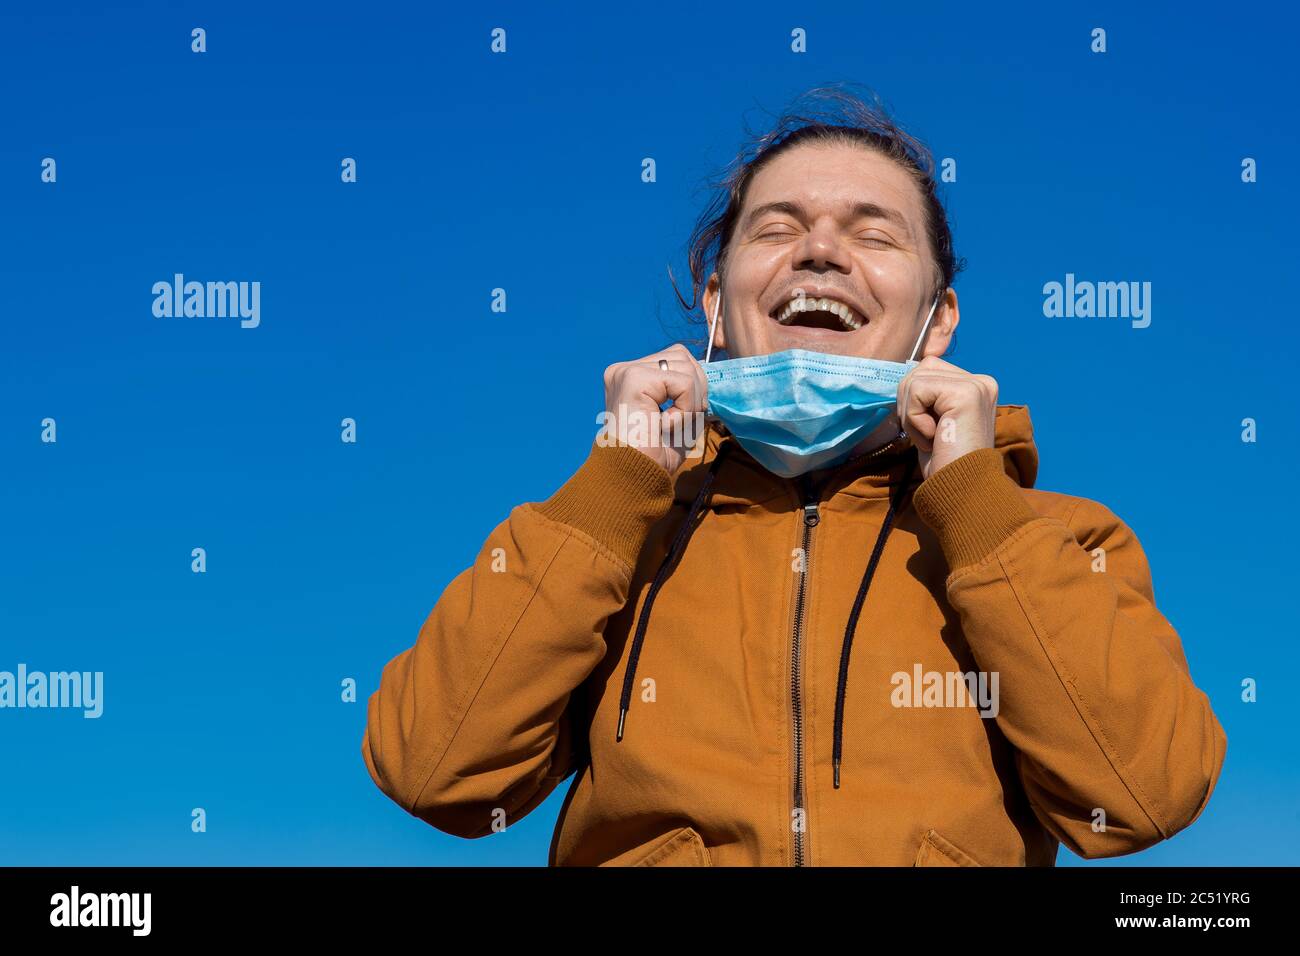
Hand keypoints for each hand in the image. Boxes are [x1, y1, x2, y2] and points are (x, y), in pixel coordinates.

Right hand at [601, 343, 708, 474]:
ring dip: (690, 403)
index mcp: (630, 378)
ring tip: (670, 425)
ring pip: (686, 367)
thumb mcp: (677, 419)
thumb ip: (688, 395)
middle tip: (683, 422)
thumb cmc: (653, 457)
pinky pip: (683, 383)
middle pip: (682, 356)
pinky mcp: (633, 378)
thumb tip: (706, 378)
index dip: (692, 386)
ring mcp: (627, 372)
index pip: (675, 359)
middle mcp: (624, 370)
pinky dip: (685, 410)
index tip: (681, 418)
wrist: (631, 478)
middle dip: (696, 390)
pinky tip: (664, 426)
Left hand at [896, 356, 997, 479]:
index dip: (913, 394)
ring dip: (911, 416)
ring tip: (932, 438)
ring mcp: (977, 385)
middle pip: (919, 370)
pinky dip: (915, 419)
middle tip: (930, 436)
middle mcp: (981, 382)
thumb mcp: (932, 421)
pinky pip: (917, 391)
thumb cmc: (944, 461)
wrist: (961, 489)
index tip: (928, 425)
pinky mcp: (967, 393)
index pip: (928, 367)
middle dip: (910, 406)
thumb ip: (925, 396)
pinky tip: (934, 437)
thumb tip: (905, 375)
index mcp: (975, 387)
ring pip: (915, 380)